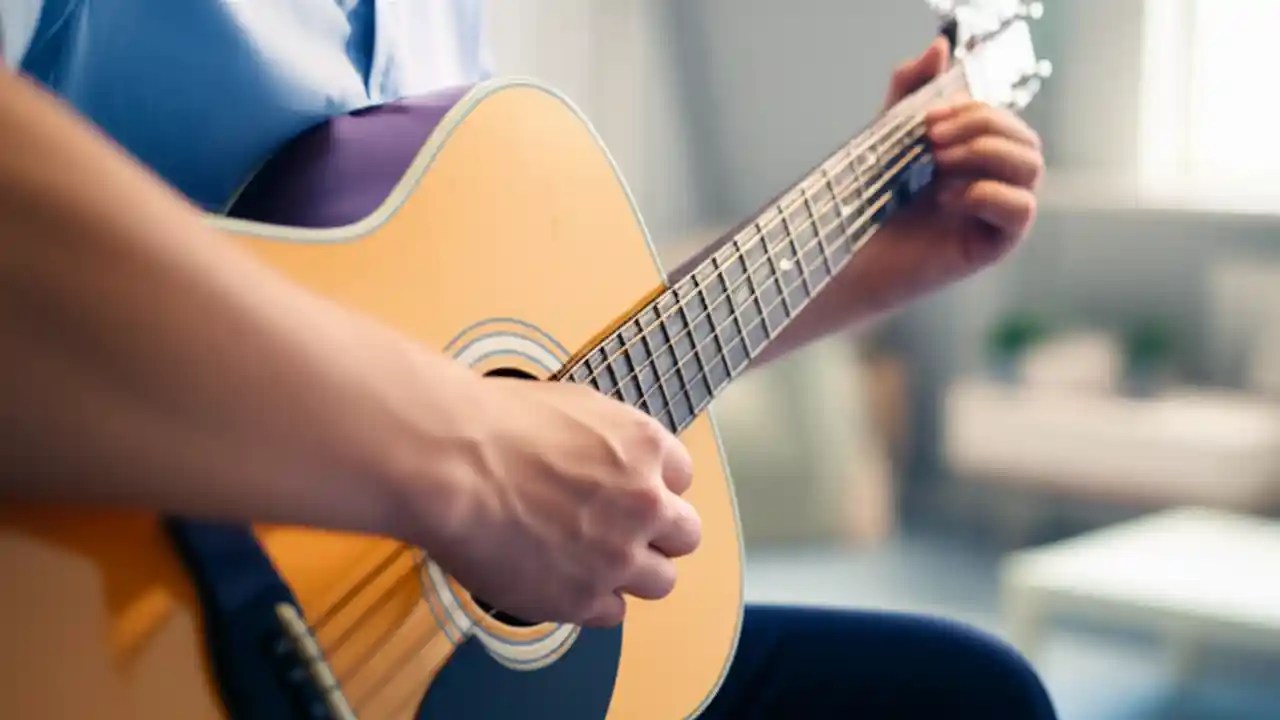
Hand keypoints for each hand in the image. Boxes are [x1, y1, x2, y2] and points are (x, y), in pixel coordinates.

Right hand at [410, 377, 700, 627]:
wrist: (450, 465)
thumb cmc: (492, 425)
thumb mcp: (573, 406)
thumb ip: (612, 442)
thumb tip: (614, 459)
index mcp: (645, 448)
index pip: (682, 478)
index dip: (652, 486)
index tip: (628, 493)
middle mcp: (644, 503)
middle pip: (684, 535)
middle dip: (657, 533)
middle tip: (620, 532)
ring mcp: (617, 556)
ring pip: (661, 581)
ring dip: (633, 572)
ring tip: (591, 561)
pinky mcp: (583, 598)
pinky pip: (612, 612)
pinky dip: (592, 600)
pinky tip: (561, 579)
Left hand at [849, 38, 1043, 315]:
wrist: (847, 253)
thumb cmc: (869, 200)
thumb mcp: (887, 134)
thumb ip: (911, 90)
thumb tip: (939, 47)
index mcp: (977, 156)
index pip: (1003, 119)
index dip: (971, 108)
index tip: (926, 117)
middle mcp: (996, 182)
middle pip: (1026, 138)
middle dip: (980, 127)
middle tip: (930, 141)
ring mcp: (998, 214)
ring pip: (1031, 166)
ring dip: (984, 154)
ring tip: (936, 167)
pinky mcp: (994, 244)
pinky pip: (1022, 208)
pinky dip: (985, 195)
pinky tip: (945, 200)